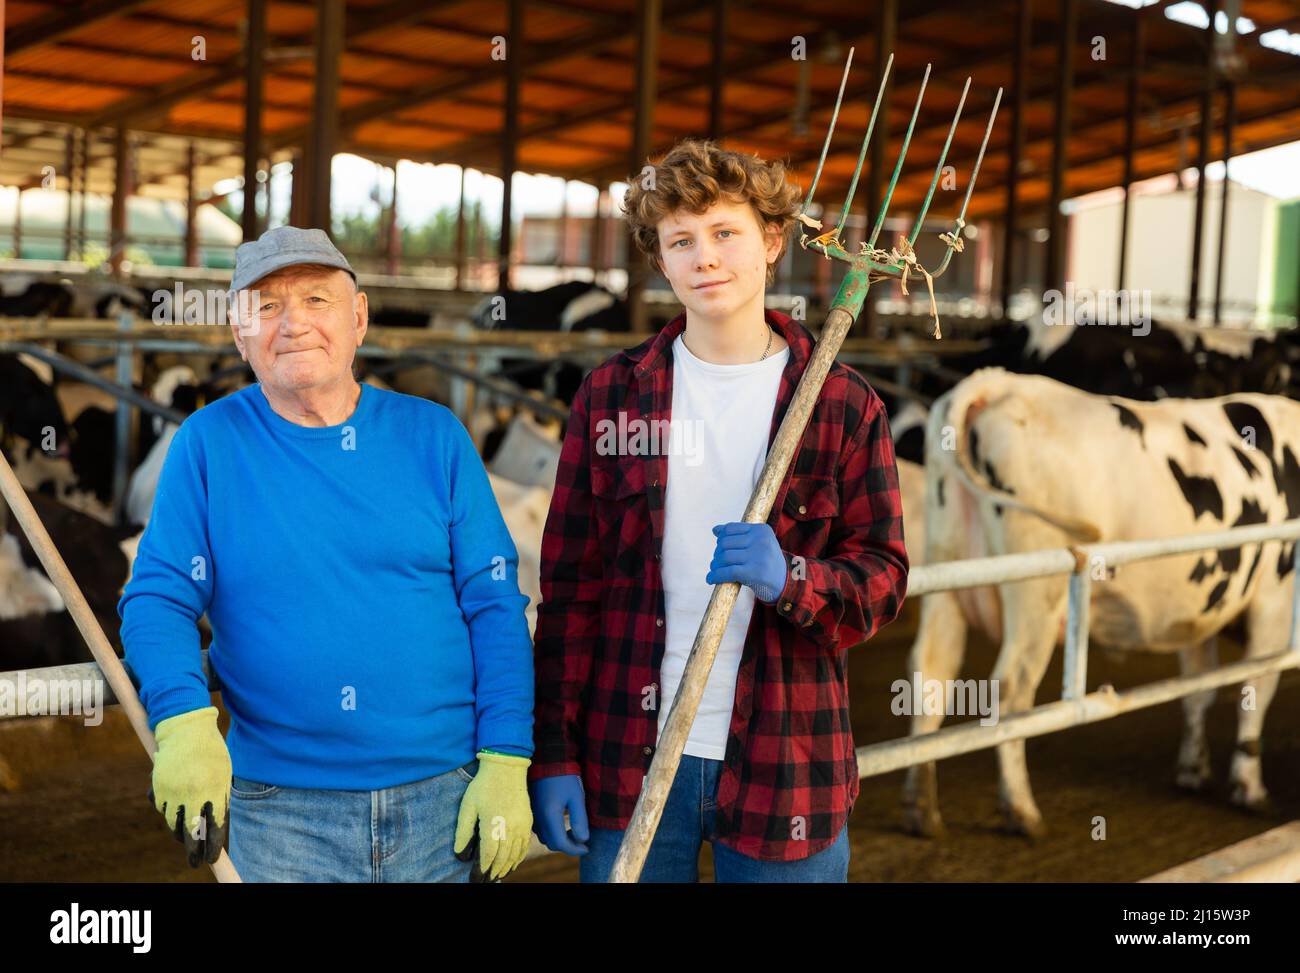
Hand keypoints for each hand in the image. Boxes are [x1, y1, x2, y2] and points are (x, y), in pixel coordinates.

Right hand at [150, 706, 230, 866]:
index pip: (214, 828)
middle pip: (191, 833)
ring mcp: (173, 792)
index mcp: (215, 790)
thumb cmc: (210, 752)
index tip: (211, 859)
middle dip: (192, 851)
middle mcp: (193, 794)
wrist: (186, 727)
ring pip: (173, 824)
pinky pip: (161, 808)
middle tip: (194, 862)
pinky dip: (167, 809)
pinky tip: (174, 800)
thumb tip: (213, 829)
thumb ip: (218, 800)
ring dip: (179, 832)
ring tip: (184, 835)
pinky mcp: (157, 788)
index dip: (212, 847)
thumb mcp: (222, 775)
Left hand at [454, 752, 533, 880]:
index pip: (488, 856)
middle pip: (502, 859)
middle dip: (493, 872)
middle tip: (484, 880)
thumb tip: (460, 855)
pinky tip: (511, 864)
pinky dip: (518, 858)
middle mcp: (510, 828)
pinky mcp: (528, 821)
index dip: (481, 870)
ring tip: (496, 876)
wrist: (507, 767)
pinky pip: (524, 846)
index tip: (475, 878)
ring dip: (505, 868)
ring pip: (515, 855)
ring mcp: (522, 825)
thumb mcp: (468, 807)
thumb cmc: (484, 786)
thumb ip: (463, 832)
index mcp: (493, 824)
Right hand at [530, 774, 589, 855]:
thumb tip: (583, 839)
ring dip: (558, 839)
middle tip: (580, 841)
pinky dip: (550, 832)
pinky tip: (559, 823)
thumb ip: (579, 820)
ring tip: (571, 832)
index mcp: (550, 817)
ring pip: (545, 837)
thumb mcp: (577, 797)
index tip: (587, 848)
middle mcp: (538, 819)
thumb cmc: (565, 777)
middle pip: (552, 844)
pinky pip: (540, 829)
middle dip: (567, 846)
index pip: (561, 844)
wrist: (548, 759)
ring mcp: (532, 815)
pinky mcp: (530, 809)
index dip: (575, 850)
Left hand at [706, 522, 787, 602]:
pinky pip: (727, 572)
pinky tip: (710, 579)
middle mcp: (761, 540)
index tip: (720, 548)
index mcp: (762, 530)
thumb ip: (738, 536)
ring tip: (714, 570)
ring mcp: (758, 556)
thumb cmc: (767, 563)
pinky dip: (715, 576)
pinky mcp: (754, 572)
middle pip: (725, 543)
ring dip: (715, 565)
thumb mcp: (757, 545)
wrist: (786, 584)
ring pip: (724, 557)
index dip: (720, 538)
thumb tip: (715, 530)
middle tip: (716, 563)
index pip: (731, 529)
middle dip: (717, 554)